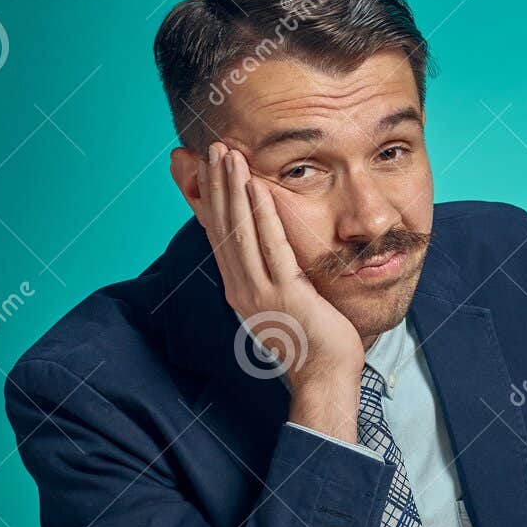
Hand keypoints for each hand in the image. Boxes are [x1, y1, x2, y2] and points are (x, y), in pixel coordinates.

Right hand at [200, 141, 364, 440]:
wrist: (324, 379)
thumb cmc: (313, 343)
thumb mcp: (285, 303)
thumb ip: (273, 277)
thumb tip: (269, 255)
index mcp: (240, 289)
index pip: (218, 235)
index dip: (209, 199)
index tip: (202, 168)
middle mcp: (242, 288)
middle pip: (223, 226)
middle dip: (216, 183)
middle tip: (211, 147)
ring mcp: (260, 292)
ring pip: (240, 230)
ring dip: (233, 188)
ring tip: (227, 153)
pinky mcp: (285, 295)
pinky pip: (271, 246)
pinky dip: (263, 214)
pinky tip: (256, 186)